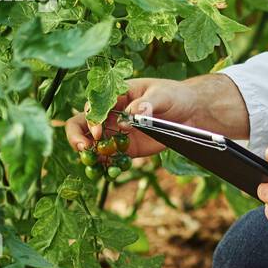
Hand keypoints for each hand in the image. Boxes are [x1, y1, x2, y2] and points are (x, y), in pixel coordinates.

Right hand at [63, 73, 248, 158]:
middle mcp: (110, 114)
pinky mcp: (126, 148)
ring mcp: (115, 132)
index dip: (91, 119)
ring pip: (92, 144)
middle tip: (85, 148)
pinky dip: (107, 165)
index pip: (93, 106)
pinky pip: (110, 158)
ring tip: (96, 165)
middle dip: (78, 136)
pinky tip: (110, 172)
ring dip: (90, 155)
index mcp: (115, 95)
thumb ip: (146, 103)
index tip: (99, 132)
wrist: (190, 112)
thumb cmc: (173, 95)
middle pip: (81, 123)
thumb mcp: (162, 95)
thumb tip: (131, 115)